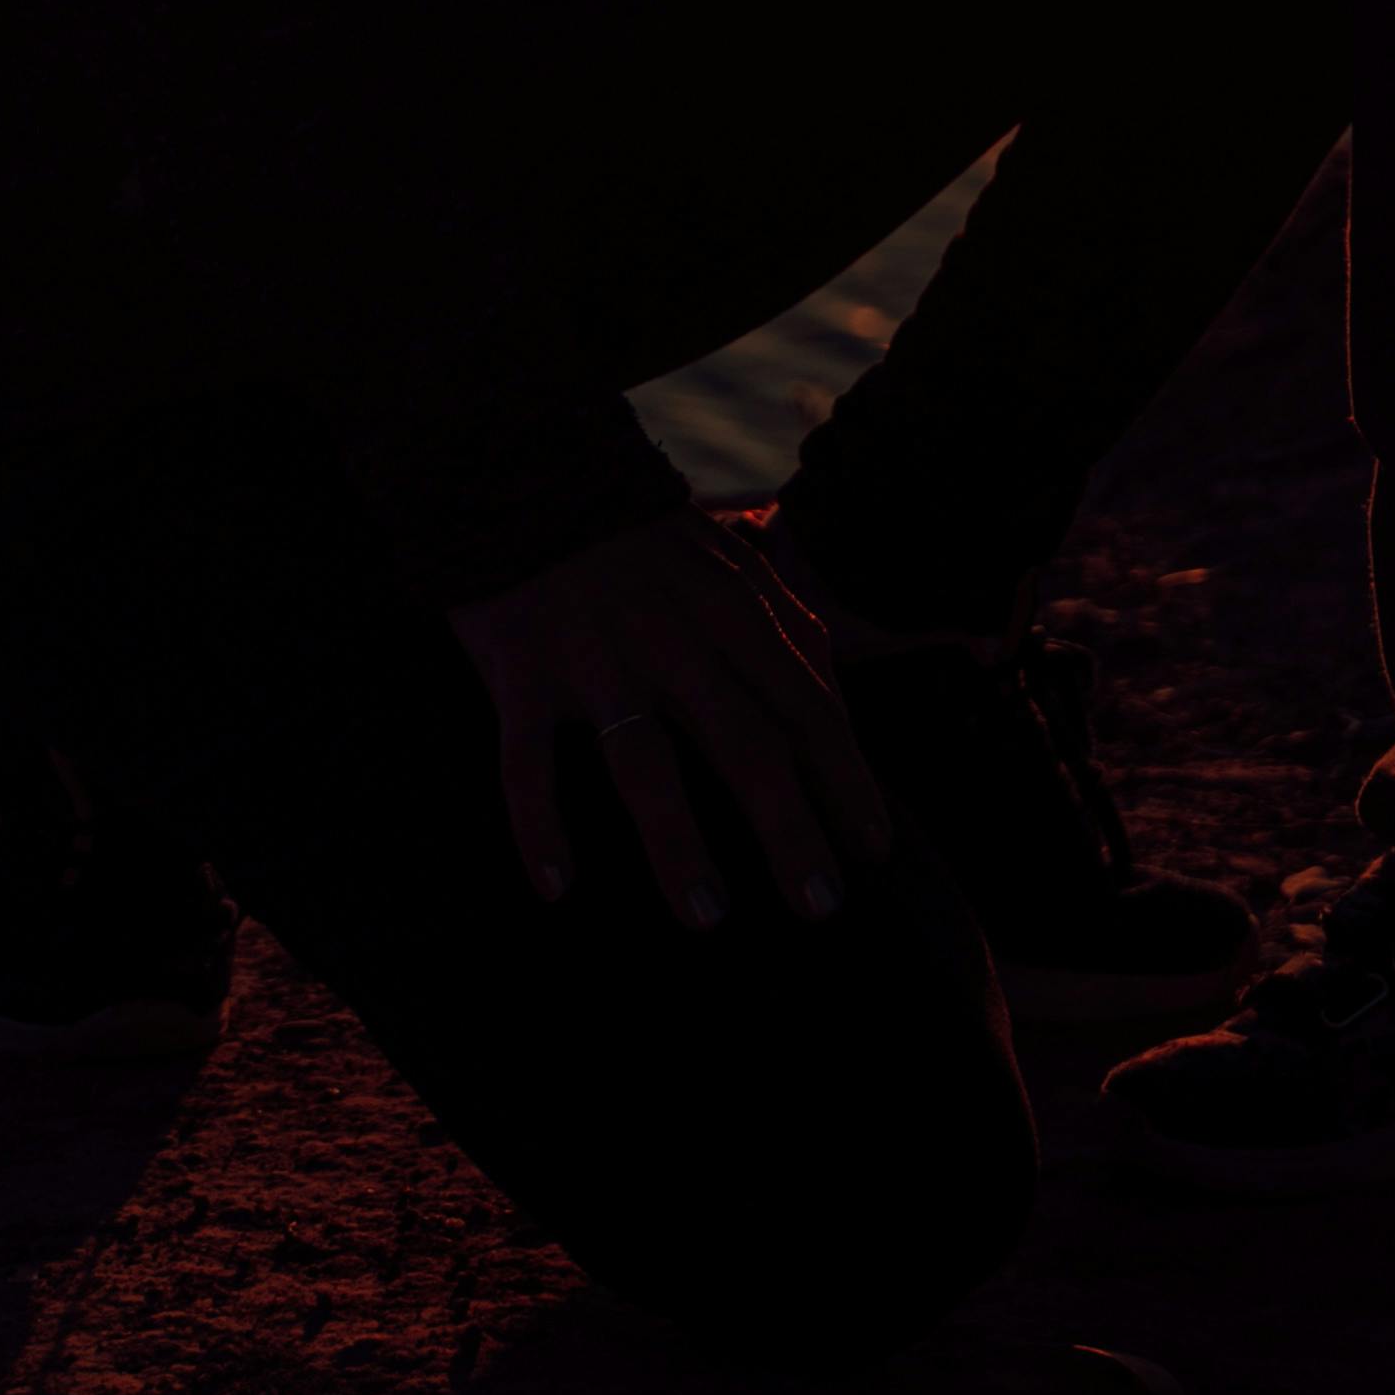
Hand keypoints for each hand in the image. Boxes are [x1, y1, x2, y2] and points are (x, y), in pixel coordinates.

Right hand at [451, 507, 893, 930]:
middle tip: (822, 908)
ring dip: (679, 844)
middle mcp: (672, 636)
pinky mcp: (521, 670)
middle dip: (789, 829)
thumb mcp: (729, 562)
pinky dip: (538, 825)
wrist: (525, 476)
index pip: (806, 706)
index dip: (845, 781)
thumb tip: (842, 703)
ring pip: (644, 762)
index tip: (873, 851)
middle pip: (745, 744)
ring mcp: (595, 656)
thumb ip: (787, 626)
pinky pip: (527, 762)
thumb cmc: (641, 542)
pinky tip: (557, 888)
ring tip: (709, 918)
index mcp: (732, 610)